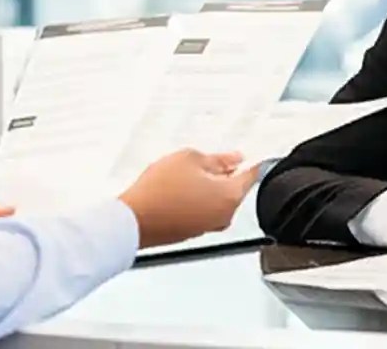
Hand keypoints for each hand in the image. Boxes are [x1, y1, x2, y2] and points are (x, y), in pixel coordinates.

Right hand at [118, 148, 260, 248]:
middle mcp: (224, 216)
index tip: (250, 153)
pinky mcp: (192, 232)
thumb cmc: (160, 191)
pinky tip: (177, 189)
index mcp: (230, 196)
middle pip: (233, 189)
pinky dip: (195, 200)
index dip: (251, 160)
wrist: (134, 220)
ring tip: (185, 173)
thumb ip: (217, 159)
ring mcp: (208, 227)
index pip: (252, 175)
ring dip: (207, 187)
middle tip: (207, 159)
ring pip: (216, 200)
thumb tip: (232, 159)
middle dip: (223, 173)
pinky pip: (201, 211)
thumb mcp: (190, 159)